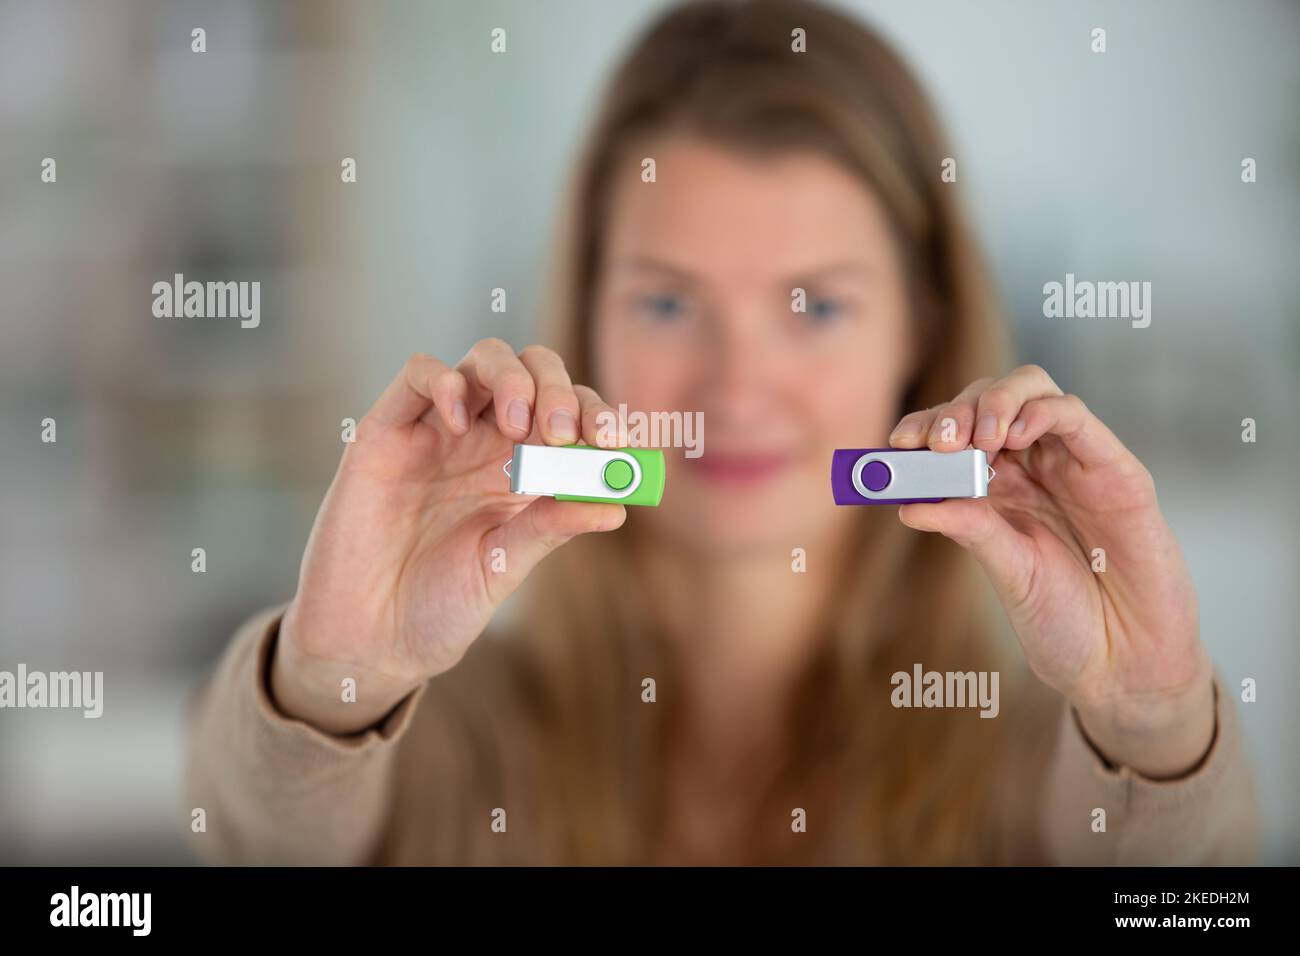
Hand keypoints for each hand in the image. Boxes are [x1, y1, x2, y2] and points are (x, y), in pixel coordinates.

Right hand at [273, 341, 627, 733]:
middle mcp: (485, 441)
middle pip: (534, 374)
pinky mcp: (386, 431)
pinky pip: (418, 375)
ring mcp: (437, 431)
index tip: (616, 443)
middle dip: (558, 391)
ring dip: (512, 378)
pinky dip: (445, 382)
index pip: (572, 416)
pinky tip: (457, 423)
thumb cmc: (440, 606)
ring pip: (484, 360)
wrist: (369, 639)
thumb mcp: (503, 567)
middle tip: (562, 434)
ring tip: (517, 425)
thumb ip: (550, 529)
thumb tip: (617, 506)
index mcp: (524, 469)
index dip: (598, 418)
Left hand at [887, 365, 1214, 778]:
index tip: (899, 443)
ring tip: (978, 438)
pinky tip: (1016, 434)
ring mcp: (1073, 463)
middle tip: (941, 441)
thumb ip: (970, 531)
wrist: (1127, 662)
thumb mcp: (1009, 573)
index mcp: (997, 489)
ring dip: (996, 401)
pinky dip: (1042, 411)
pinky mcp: (1115, 469)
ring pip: (1032, 390)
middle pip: (989, 399)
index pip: (956, 434)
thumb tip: (908, 507)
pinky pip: (1075, 416)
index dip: (926, 427)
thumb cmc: (1065, 620)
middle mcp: (1032, 467)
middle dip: (958, 410)